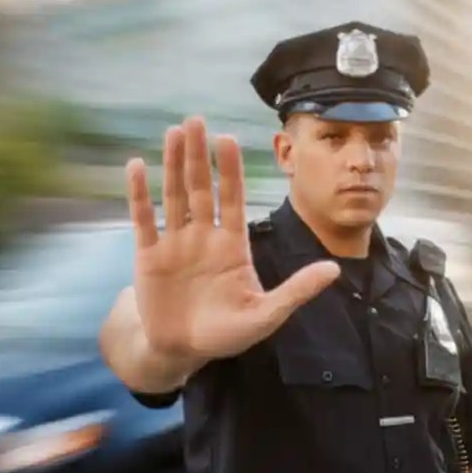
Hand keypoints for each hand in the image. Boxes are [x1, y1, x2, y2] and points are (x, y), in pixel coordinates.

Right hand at [125, 116, 338, 363]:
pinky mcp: (148, 256)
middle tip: (196, 121)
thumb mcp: (266, 315)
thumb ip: (296, 290)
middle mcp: (203, 236)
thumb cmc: (227, 333)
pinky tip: (136, 166)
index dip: (230, 170)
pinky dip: (139, 194)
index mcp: (232, 245)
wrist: (183, 351)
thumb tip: (335, 269)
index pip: (233, 198)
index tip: (228, 140)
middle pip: (201, 188)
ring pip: (174, 196)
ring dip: (173, 165)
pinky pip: (144, 219)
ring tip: (173, 133)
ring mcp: (175, 243)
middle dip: (199, 156)